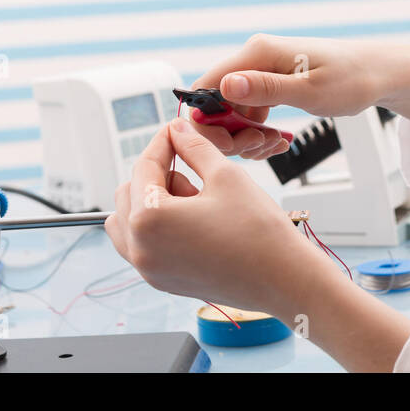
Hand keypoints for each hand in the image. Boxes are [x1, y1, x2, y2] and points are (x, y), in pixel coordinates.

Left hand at [104, 117, 339, 317]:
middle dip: (157, 174)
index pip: (143, 167)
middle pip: (128, 193)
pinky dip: (157, 226)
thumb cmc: (257, 229)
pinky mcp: (162, 281)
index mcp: (149, 219)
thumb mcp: (225, 176)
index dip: (162, 142)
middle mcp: (140, 249)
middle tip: (194, 170)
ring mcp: (148, 270)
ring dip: (151, 201)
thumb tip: (176, 129)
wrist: (282, 279)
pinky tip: (194, 221)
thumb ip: (194, 147)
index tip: (175, 129)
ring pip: (128, 221)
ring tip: (194, 200)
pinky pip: (142, 245)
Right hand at [187, 34, 387, 159]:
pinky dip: (259, 128)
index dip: (210, 120)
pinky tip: (278, 141)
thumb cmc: (352, 80)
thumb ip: (266, 89)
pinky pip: (251, 108)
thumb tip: (225, 86)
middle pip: (218, 101)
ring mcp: (264, 68)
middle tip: (263, 147)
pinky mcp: (273, 80)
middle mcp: (256, 55)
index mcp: (259, 52)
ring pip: (234, 109)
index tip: (234, 144)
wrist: (380, 73)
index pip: (208, 85)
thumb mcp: (309, 91)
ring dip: (247, 133)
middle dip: (232, 131)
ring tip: (276, 145)